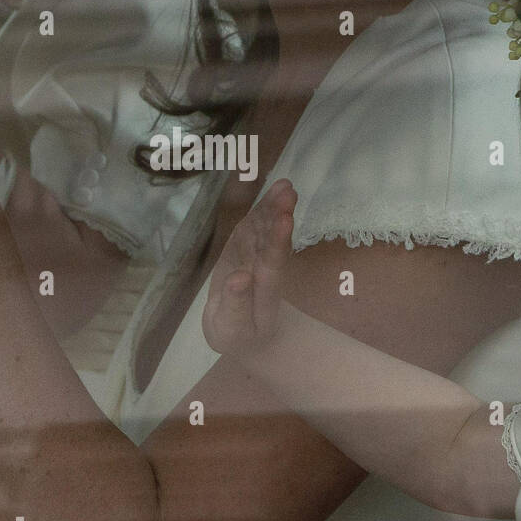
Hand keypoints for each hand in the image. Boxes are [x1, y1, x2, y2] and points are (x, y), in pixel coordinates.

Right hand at [202, 178, 296, 355]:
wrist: (247, 330)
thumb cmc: (239, 335)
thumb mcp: (233, 330)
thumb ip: (236, 306)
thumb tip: (239, 277)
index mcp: (264, 292)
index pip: (272, 265)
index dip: (278, 242)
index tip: (285, 220)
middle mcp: (264, 270)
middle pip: (272, 241)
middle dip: (278, 216)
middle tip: (288, 192)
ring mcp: (256, 257)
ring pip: (265, 230)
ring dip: (273, 208)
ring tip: (285, 185)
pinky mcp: (246, 250)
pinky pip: (254, 228)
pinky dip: (262, 210)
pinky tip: (274, 191)